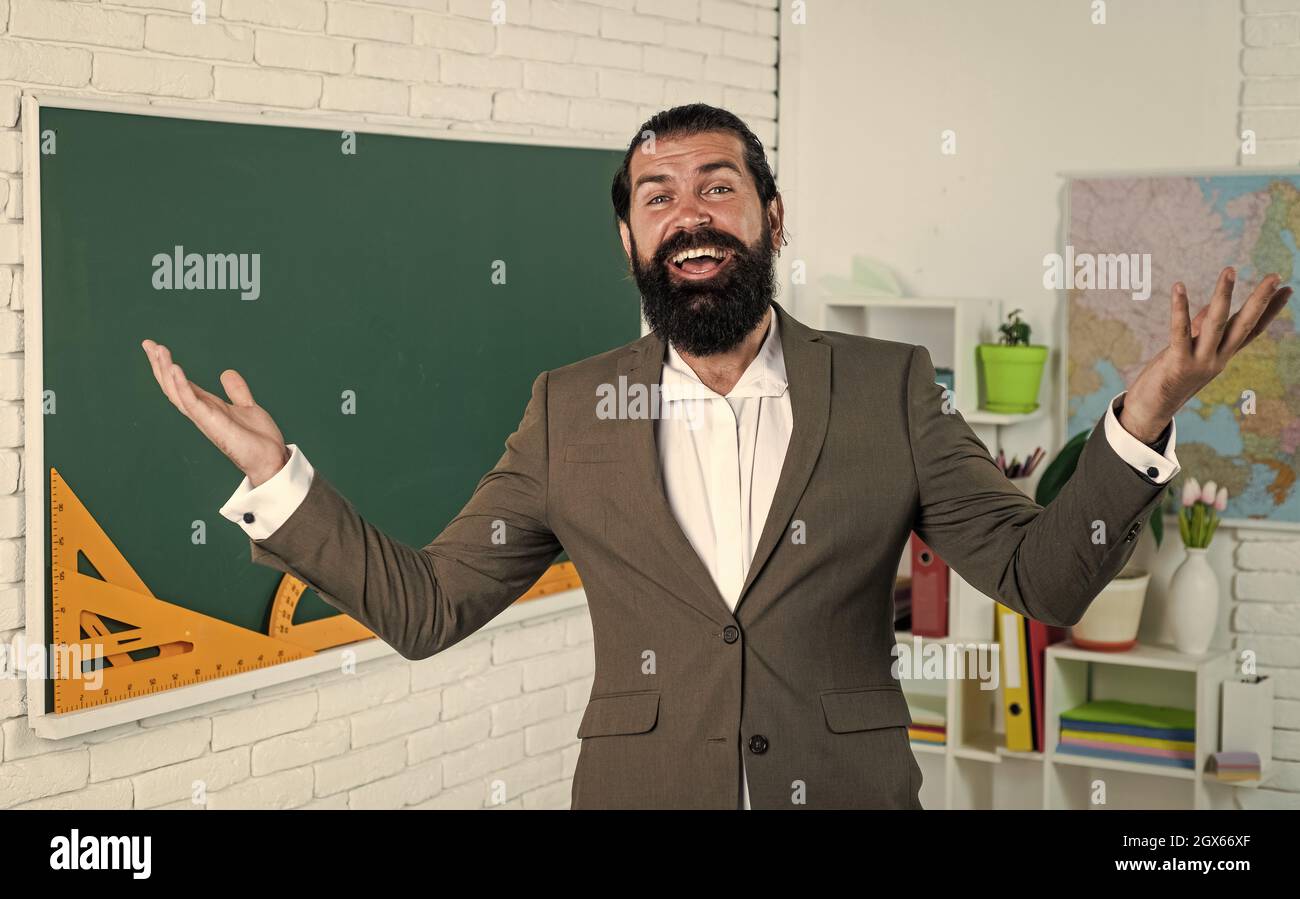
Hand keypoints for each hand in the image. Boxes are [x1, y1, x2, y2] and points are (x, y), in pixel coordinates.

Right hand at [141, 339, 289, 486]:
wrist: (271, 459)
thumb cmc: (258, 439)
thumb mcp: (247, 406)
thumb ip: (236, 391)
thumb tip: (227, 372)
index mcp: (207, 406)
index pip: (181, 383)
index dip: (168, 366)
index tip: (156, 347)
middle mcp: (201, 411)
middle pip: (172, 385)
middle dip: (159, 365)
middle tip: (147, 343)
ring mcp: (203, 417)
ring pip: (177, 391)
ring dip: (165, 370)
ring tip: (158, 349)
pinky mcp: (211, 423)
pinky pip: (191, 402)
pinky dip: (182, 385)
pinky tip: (174, 368)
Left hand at [1119, 267, 1292, 442]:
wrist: (1150, 411)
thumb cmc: (1169, 377)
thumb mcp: (1188, 352)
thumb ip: (1199, 330)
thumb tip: (1208, 307)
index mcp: (1223, 356)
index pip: (1252, 330)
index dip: (1270, 311)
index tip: (1287, 289)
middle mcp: (1217, 359)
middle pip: (1243, 326)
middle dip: (1260, 300)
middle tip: (1275, 275)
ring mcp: (1200, 362)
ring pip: (1216, 324)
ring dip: (1223, 296)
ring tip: (1230, 270)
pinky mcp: (1178, 363)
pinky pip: (1179, 331)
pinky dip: (1179, 308)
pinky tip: (1178, 287)